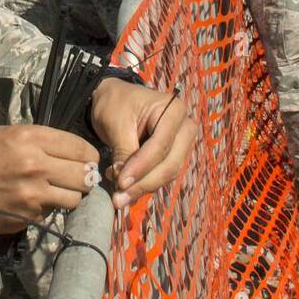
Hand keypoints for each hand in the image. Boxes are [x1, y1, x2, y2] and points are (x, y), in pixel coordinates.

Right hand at [0, 125, 99, 233]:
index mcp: (31, 139)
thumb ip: (40, 140)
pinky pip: (51, 213)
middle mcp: (35, 165)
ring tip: (58, 192)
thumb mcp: (7, 134)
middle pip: (84, 175)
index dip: (88, 155)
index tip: (87, 160)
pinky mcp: (26, 217)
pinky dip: (47, 209)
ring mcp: (32, 194)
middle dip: (84, 177)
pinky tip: (31, 202)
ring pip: (74, 199)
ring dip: (70, 196)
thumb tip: (71, 150)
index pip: (80, 148)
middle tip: (77, 178)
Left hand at [89, 79, 198, 208]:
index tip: (120, 182)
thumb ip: (124, 152)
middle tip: (119, 198)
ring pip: (167, 174)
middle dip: (144, 183)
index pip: (161, 146)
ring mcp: (181, 143)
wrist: (114, 100)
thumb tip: (124, 184)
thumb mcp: (116, 123)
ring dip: (143, 187)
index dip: (141, 167)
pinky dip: (143, 185)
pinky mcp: (173, 156)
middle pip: (170, 164)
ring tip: (117, 194)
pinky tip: (124, 189)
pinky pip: (162, 176)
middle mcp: (184, 127)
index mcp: (173, 110)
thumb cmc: (115, 104)